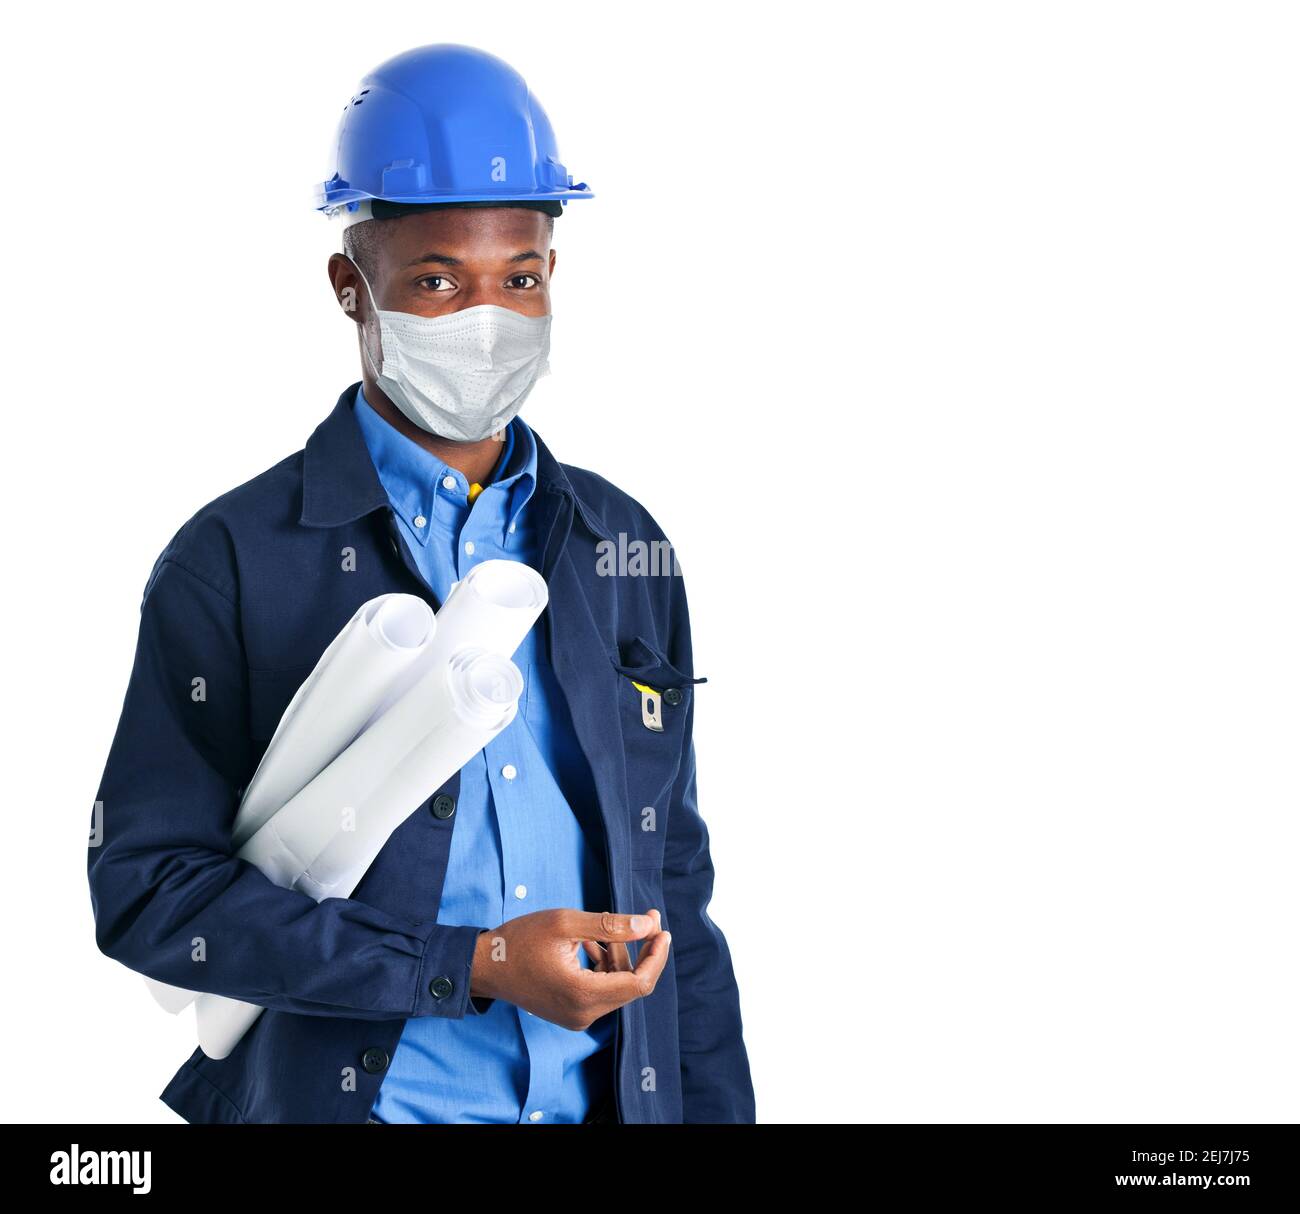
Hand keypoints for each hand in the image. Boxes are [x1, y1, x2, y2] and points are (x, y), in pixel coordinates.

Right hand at [470, 908, 669, 1030]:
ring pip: (615, 985)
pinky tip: (587, 945)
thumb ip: (611, 925)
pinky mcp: (571, 1013)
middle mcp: (583, 1014)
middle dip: (637, 950)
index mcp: (583, 996)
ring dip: (616, 956)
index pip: (640, 983)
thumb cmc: (519, 941)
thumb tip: (648, 924)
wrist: (484, 966)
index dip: (656, 956)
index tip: (662, 930)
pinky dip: (602, 966)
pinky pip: (600, 989)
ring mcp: (576, 1017)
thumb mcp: (566, 923)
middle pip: (629, 983)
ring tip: (598, 931)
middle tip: (641, 917)